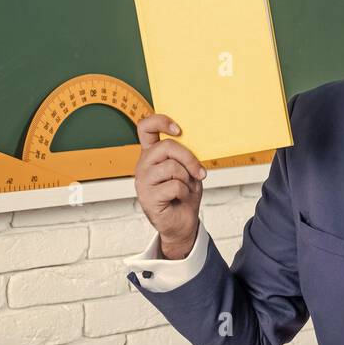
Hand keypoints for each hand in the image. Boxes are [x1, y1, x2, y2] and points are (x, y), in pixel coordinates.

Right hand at [134, 114, 205, 259]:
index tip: (178, 130)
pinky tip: (180, 198)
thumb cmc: (184, 194)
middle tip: (200, 172)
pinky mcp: (147, 197)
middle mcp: (143, 164)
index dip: (160, 121)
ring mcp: (143, 181)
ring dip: (187, 178)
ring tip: (186, 188)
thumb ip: (184, 155)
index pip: (145, 127)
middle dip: (189, 158)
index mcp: (151, 154)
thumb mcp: (188, 170)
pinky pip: (174, 186)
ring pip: (172, 167)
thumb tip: (191, 140)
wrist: (182, 222)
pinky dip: (185, 192)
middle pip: (166, 146)